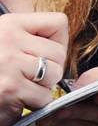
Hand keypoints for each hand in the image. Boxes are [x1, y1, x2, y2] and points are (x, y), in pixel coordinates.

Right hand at [0, 11, 67, 125]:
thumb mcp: (7, 44)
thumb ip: (32, 39)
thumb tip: (63, 48)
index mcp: (8, 23)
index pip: (58, 22)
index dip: (57, 42)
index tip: (40, 54)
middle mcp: (6, 39)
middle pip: (59, 52)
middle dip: (50, 69)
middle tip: (27, 76)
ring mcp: (8, 64)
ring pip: (55, 74)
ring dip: (42, 87)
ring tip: (21, 86)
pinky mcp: (10, 88)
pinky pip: (44, 96)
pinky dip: (34, 103)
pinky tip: (16, 99)